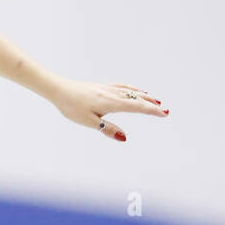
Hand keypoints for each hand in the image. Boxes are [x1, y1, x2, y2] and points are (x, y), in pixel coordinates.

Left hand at [51, 79, 167, 141]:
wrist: (58, 89)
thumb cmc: (71, 106)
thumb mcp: (88, 121)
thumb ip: (107, 129)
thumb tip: (124, 137)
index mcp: (111, 103)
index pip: (137, 107)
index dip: (152, 111)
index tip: (164, 114)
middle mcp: (112, 94)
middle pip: (137, 98)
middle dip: (152, 104)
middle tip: (166, 111)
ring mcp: (107, 89)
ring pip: (131, 92)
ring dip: (145, 96)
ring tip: (156, 101)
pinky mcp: (102, 87)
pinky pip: (123, 87)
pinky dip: (133, 89)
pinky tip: (135, 91)